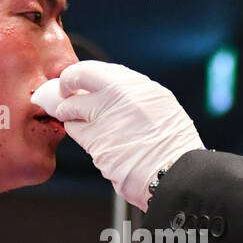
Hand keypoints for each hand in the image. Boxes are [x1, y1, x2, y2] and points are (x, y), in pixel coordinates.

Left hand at [38, 61, 204, 210]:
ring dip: (73, 121)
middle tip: (67, 104)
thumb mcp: (160, 103)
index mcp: (134, 84)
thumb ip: (131, 93)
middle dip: (66, 95)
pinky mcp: (96, 145)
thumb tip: (104, 90)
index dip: (75, 77)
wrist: (176, 172)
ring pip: (70, 115)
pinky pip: (79, 137)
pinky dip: (86, 141)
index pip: (89, 70)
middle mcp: (117, 97)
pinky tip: (103, 147)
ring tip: (92, 130)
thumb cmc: (173, 143)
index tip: (71, 84)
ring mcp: (104, 120)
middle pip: (73, 86)